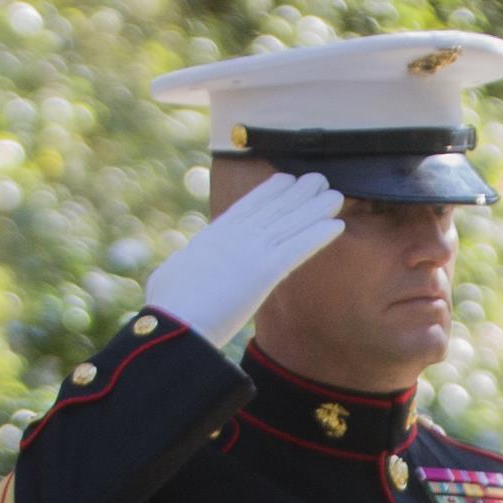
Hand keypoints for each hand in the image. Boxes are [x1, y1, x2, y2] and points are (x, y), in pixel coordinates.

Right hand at [142, 177, 351, 350]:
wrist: (172, 322)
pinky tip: (336, 225)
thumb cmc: (167, 308)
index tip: (285, 180)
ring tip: (335, 195)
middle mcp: (233, 238)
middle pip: (272, 209)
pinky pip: (297, 249)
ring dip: (315, 209)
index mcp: (212, 237)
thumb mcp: (172, 277)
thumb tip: (177, 274)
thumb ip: (185, 269)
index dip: (269, 193)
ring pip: (289, 224)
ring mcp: (249, 251)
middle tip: (318, 179)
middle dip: (298, 194)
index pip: (246, 208)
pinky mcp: (263, 271)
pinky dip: (317, 236)